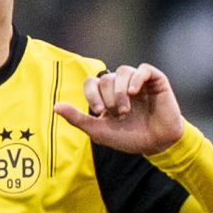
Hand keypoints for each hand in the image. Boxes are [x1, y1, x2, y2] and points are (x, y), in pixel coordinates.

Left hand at [57, 63, 185, 155]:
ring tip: (126, 110)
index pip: (91, 82)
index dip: (92, 94)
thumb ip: (77, 119)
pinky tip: (135, 92)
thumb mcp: (99, 131)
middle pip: (106, 78)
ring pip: (122, 71)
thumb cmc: (129, 138)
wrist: (157, 143)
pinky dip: (136, 78)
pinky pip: (143, 69)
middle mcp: (121, 85)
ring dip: (121, 91)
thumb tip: (55, 107)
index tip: (99, 111)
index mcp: (106, 95)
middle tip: (120, 114)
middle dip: (110, 98)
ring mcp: (138, 81)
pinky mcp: (155, 80)